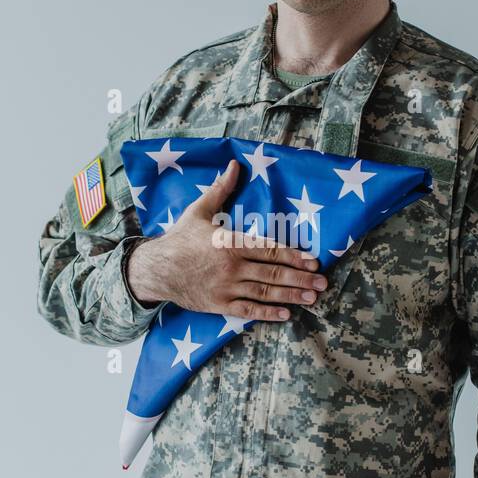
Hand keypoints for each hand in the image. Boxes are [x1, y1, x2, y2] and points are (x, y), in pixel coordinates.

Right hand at [125, 157, 328, 319]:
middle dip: (301, 278)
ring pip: (265, 293)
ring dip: (292, 295)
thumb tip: (235, 164)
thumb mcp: (199, 210)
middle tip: (322, 282)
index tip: (313, 260)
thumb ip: (221, 189)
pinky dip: (268, 313)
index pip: (269, 249)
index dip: (294, 255)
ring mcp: (226, 288)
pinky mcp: (219, 305)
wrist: (154, 270)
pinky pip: (248, 311)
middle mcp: (231, 267)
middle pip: (273, 273)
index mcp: (229, 242)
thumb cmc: (178, 238)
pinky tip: (286, 314)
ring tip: (312, 297)